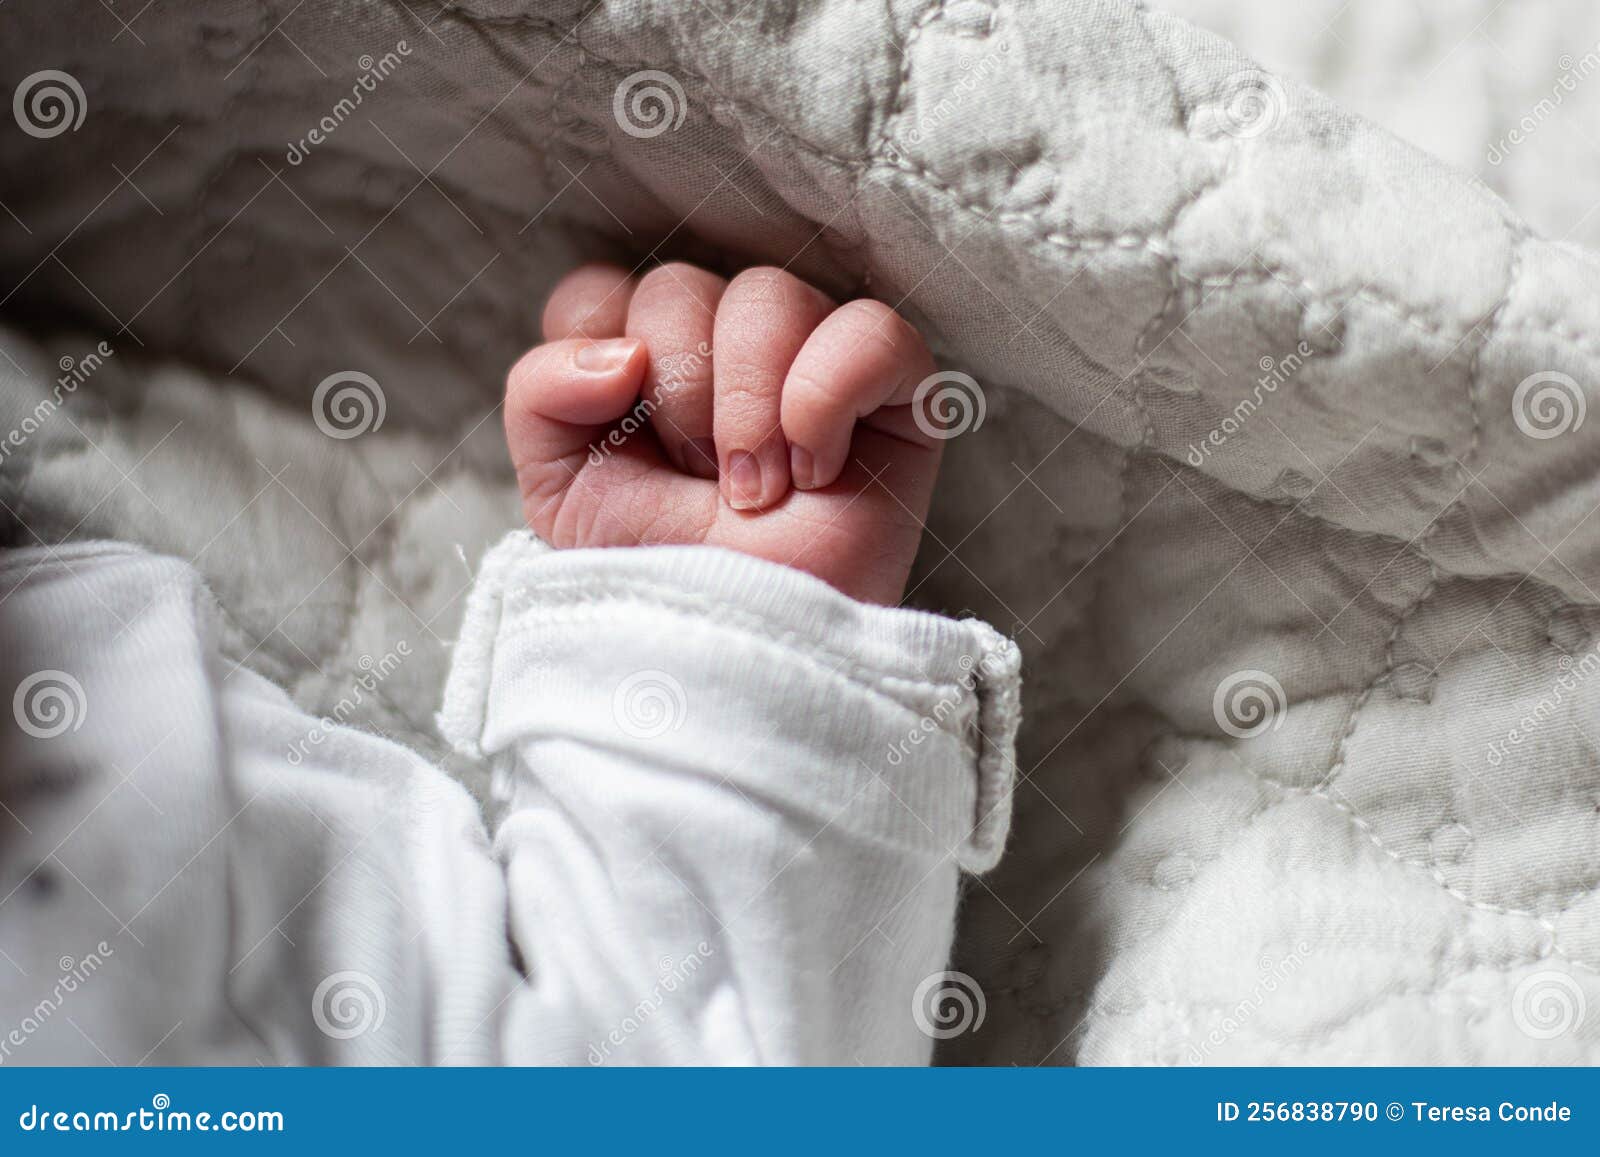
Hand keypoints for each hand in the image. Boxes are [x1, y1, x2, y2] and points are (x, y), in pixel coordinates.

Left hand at [504, 262, 944, 604]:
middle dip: (678, 392)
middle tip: (700, 484)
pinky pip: (871, 330)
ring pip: (769, 294)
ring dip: (748, 402)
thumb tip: (621, 351)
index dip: (596, 352)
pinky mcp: (896, 392)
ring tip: (758, 492)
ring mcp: (811, 363)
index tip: (620, 437)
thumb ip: (541, 392)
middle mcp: (723, 351)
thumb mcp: (559, 491)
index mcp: (638, 365)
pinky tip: (819, 467)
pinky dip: (829, 392)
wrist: (735, 657)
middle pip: (680, 287)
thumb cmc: (659, 577)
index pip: (599, 291)